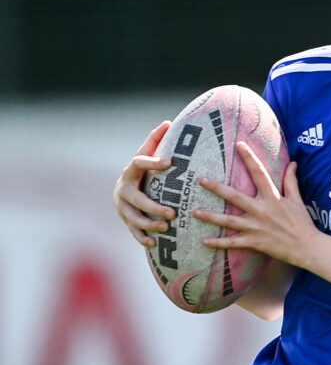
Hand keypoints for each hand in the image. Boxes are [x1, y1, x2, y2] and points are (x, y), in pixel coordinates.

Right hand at [113, 121, 173, 246]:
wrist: (126, 190)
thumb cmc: (145, 171)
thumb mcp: (148, 155)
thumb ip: (156, 141)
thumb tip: (168, 121)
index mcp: (130, 171)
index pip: (138, 162)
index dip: (153, 161)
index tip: (171, 162)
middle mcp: (123, 190)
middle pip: (136, 199)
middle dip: (153, 206)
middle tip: (173, 212)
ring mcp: (123, 208)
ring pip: (133, 218)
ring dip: (149, 224)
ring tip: (166, 227)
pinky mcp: (126, 221)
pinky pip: (133, 232)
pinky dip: (142, 237)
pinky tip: (155, 243)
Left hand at [193, 142, 317, 268]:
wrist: (307, 247)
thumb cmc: (302, 222)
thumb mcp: (297, 199)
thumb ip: (292, 181)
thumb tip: (293, 163)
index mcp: (272, 198)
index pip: (259, 173)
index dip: (249, 158)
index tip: (239, 145)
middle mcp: (261, 210)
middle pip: (235, 196)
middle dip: (217, 188)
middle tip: (201, 180)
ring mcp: (256, 227)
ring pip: (229, 220)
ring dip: (210, 216)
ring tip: (194, 211)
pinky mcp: (254, 242)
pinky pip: (233, 242)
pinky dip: (218, 243)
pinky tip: (204, 241)